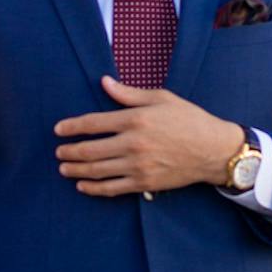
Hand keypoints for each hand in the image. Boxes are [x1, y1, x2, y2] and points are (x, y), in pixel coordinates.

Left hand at [55, 78, 242, 196]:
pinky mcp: (144, 182)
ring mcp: (137, 165)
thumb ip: (129, 93)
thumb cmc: (189, 119)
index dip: (72, 127)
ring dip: (76, 171)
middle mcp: (133, 143)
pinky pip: (112, 188)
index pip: (93, 123)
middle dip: (69, 152)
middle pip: (90, 149)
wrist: (213, 150)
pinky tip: (83, 186)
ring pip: (97, 170)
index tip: (59, 130)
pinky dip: (94, 189)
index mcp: (135, 119)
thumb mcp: (161, 98)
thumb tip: (104, 82)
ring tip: (64, 169)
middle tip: (58, 153)